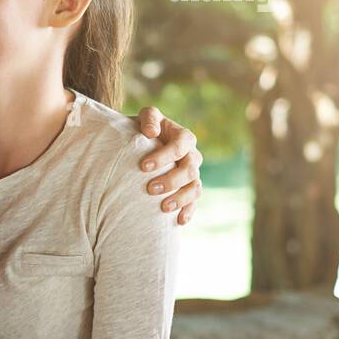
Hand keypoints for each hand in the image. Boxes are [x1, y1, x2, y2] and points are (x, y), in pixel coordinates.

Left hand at [135, 106, 201, 225]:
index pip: (180, 146)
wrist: (145, 143)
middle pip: (190, 170)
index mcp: (184, 137)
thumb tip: (151, 132)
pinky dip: (189, 211)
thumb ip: (149, 119)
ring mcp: (192, 174)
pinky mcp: (188, 188)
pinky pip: (194, 202)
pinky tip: (179, 221)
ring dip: (181, 198)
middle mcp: (192, 156)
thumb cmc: (145, 128)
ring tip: (164, 207)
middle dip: (171, 180)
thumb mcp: (146, 117)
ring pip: (195, 188)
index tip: (143, 166)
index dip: (164, 156)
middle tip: (150, 189)